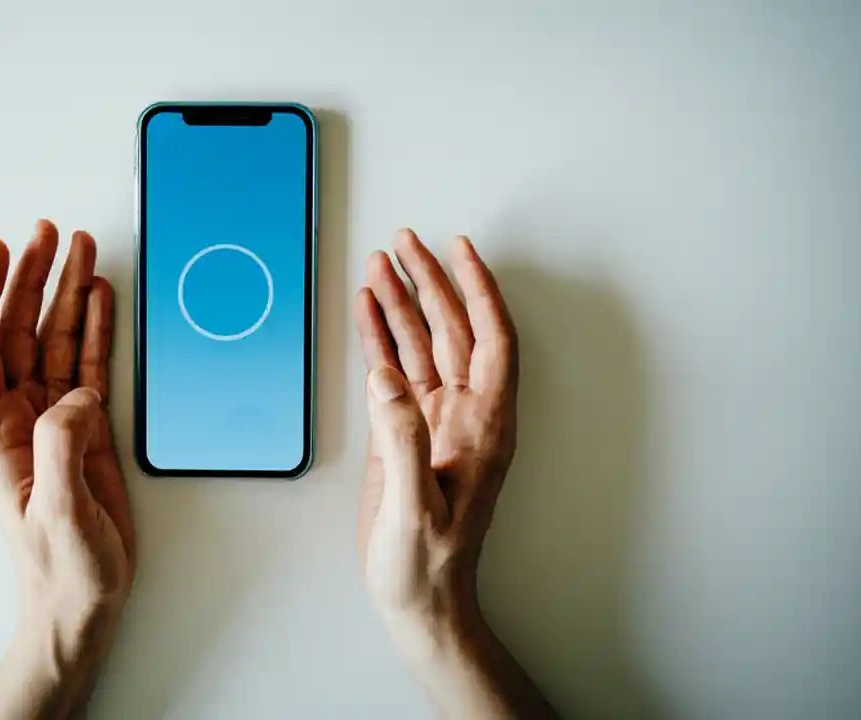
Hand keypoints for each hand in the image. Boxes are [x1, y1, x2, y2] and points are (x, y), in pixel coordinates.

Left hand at [0, 220, 133, 719]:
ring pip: (54, 340)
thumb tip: (76, 395)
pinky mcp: (84, 429)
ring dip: (66, 295)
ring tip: (81, 251)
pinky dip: (93, 329)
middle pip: (18, 330)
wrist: (80, 602)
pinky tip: (100, 300)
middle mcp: (17, 417)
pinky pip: (86, 366)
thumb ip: (61, 445)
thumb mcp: (56, 511)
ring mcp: (52, 419)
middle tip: (48, 233)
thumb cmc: (59, 568)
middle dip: (30, 278)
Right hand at [355, 229, 551, 717]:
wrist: (420, 600)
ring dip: (402, 304)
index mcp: (483, 428)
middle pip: (452, 331)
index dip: (477, 291)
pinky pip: (397, 372)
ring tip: (379, 265)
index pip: (491, 340)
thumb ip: (402, 442)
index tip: (459, 250)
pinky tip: (369, 312)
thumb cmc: (428, 566)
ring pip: (421, 345)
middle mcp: (465, 417)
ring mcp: (435, 422)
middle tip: (406, 242)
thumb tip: (387, 378)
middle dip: (431, 283)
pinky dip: (383, 338)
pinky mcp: (407, 433)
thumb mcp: (415, 509)